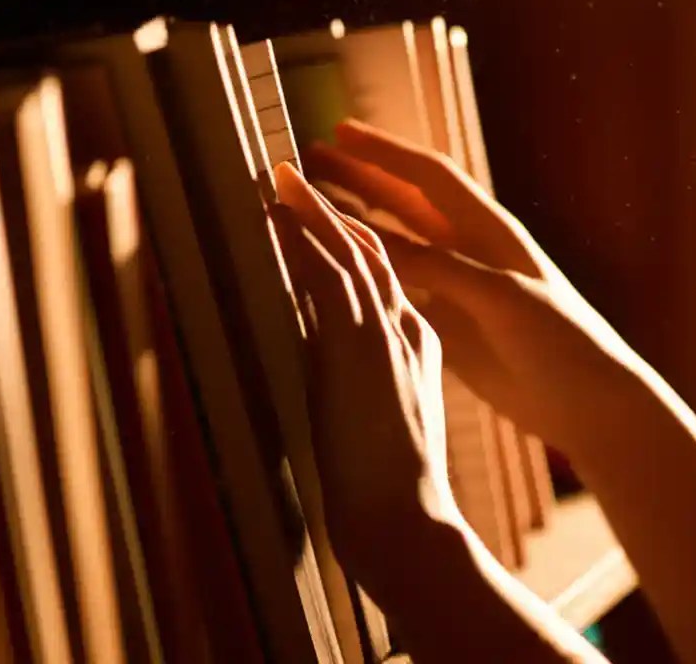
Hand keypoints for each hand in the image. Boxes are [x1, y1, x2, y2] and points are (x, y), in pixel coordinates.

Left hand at [269, 162, 455, 580]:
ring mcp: (387, 333)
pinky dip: (302, 238)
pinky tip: (277, 215)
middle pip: (371, 254)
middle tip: (295, 177)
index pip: (384, 280)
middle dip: (330, 213)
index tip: (321, 220)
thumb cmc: (389, 487)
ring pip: (351, 252)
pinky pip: (329, 274)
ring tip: (282, 178)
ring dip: (312, 211)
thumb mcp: (372, 421)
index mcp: (418, 349)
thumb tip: (317, 357)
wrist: (405, 517)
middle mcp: (408, 330)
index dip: (352, 243)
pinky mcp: (361, 343)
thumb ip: (351, 381)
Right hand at [303, 120, 672, 460]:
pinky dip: (368, 284)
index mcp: (489, 232)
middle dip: (358, 181)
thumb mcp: (500, 297)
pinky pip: (400, 297)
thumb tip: (372, 241)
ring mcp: (457, 292)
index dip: (383, 154)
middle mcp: (469, 254)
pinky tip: (335, 280)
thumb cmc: (562, 340)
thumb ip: (439, 268)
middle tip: (309, 163)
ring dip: (356, 229)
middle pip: (404, 206)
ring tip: (309, 212)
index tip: (339, 132)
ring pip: (396, 250)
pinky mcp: (452, 331)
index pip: (427, 178)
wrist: (590, 403)